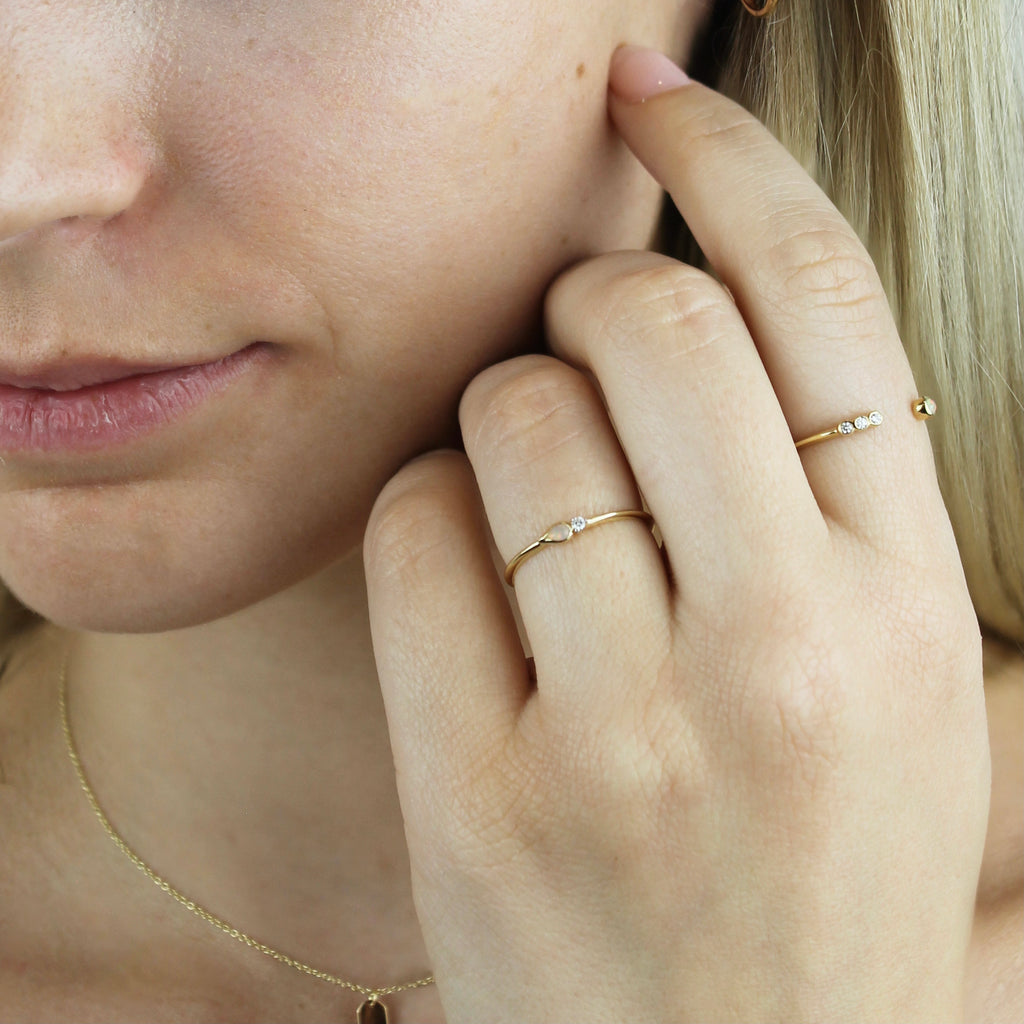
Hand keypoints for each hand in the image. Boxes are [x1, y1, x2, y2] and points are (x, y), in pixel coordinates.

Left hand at [364, 46, 988, 1022]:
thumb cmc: (815, 883)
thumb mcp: (900, 699)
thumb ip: (836, 511)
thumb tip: (725, 315)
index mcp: (907, 616)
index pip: (822, 308)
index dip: (733, 169)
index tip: (661, 103)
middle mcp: (778, 658)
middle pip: (651, 326)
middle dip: (595, 293)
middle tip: (585, 337)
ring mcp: (619, 732)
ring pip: (513, 416)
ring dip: (504, 406)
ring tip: (533, 483)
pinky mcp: (479, 794)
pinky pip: (414, 535)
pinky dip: (424, 510)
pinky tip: (464, 568)